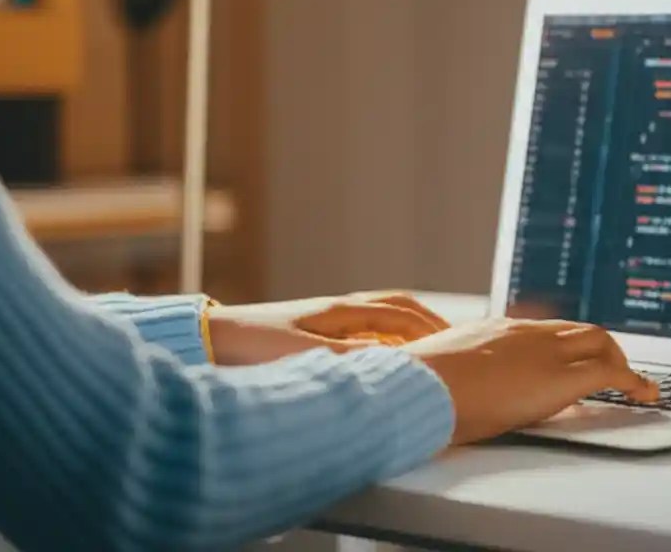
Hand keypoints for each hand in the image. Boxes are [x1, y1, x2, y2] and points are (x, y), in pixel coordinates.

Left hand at [208, 292, 449, 364]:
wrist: (211, 339)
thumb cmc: (254, 347)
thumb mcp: (307, 356)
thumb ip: (351, 359)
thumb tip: (394, 363)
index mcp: (342, 311)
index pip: (402, 316)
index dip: (433, 331)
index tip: (459, 347)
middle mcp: (338, 309)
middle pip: (397, 308)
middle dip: (429, 323)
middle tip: (456, 341)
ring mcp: (325, 318)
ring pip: (381, 317)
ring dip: (409, 329)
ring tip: (430, 347)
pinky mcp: (312, 331)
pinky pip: (363, 329)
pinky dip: (386, 339)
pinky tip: (387, 358)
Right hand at [406, 317, 658, 444]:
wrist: (418, 386)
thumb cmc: (416, 387)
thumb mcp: (434, 373)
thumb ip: (451, 376)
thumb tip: (441, 393)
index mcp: (494, 331)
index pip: (543, 331)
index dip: (564, 345)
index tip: (571, 359)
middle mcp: (524, 333)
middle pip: (577, 330)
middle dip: (601, 348)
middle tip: (613, 370)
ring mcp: (543, 351)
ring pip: (598, 340)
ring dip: (619, 361)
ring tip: (634, 384)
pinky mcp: (559, 377)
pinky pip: (608, 372)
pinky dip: (633, 381)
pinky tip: (644, 394)